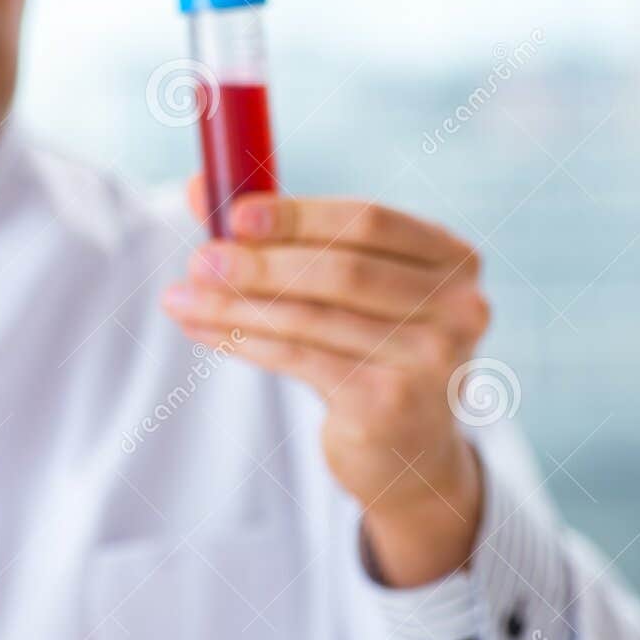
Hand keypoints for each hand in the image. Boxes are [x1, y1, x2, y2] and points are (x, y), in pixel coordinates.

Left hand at [161, 180, 489, 586]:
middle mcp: (458, 306)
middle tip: (199, 258)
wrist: (411, 449)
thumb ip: (286, 234)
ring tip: (181, 297)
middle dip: (260, 263)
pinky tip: (202, 329)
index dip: (298, 214)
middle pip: (342, 270)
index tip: (235, 213)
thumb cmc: (372, 346)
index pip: (369, 221)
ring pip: (311, 318)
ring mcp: (431, 359)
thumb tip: (200, 190)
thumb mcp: (349, 285)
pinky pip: (299, 359)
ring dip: (235, 305)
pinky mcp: (392, 404)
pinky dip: (243, 341)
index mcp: (454, 259)